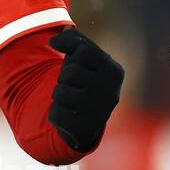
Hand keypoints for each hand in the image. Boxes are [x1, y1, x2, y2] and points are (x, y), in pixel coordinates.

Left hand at [47, 27, 123, 152]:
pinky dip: (54, 113)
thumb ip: (71, 39)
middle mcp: (112, 93)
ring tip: (70, 101)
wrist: (85, 116)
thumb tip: (54, 41)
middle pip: (70, 72)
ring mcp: (100, 114)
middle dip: (64, 78)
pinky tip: (67, 115)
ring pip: (60, 93)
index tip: (79, 67)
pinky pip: (55, 114)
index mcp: (115, 72)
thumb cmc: (83, 78)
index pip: (85, 51)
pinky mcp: (84, 130)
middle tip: (74, 87)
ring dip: (58, 95)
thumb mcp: (82, 55)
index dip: (74, 57)